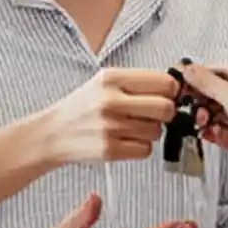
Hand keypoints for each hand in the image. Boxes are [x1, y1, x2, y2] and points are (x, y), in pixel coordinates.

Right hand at [36, 68, 178, 164]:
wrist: (52, 133)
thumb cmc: (82, 107)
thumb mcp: (103, 83)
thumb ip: (136, 82)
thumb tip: (174, 87)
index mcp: (111, 78)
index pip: (164, 82)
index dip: (171, 90)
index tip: (167, 95)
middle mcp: (111, 100)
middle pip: (165, 108)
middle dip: (165, 113)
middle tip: (154, 114)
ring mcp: (110, 126)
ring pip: (157, 131)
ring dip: (150, 131)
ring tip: (131, 127)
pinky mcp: (109, 149)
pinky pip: (145, 150)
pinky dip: (140, 147)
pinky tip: (125, 140)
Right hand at [179, 64, 227, 180]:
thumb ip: (208, 83)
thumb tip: (189, 68)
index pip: (220, 73)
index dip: (200, 76)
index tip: (181, 80)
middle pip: (216, 95)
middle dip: (200, 99)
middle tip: (185, 103)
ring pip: (216, 115)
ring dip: (204, 117)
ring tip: (200, 119)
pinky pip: (219, 134)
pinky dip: (211, 132)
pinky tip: (204, 132)